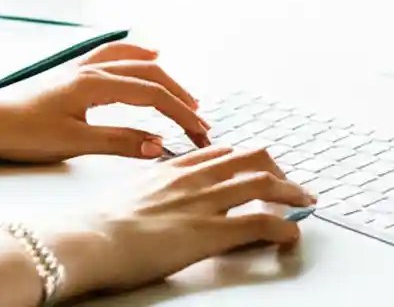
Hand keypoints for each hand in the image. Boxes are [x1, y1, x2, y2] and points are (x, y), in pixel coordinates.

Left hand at [0, 42, 210, 162]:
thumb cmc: (18, 133)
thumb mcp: (72, 142)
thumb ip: (119, 141)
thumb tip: (159, 144)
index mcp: (95, 84)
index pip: (152, 95)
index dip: (181, 113)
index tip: (201, 131)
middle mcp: (91, 69)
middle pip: (150, 74)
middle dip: (180, 96)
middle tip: (200, 120)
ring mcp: (80, 68)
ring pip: (135, 62)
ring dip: (163, 76)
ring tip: (184, 93)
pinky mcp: (70, 74)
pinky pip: (114, 55)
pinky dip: (137, 55)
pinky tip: (146, 53)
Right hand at [48, 146, 316, 299]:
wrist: (87, 239)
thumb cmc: (96, 225)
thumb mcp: (128, 195)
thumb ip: (151, 191)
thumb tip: (156, 201)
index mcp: (173, 168)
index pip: (221, 153)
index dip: (246, 159)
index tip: (259, 165)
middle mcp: (194, 178)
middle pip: (250, 159)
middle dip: (277, 169)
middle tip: (291, 184)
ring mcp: (205, 202)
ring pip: (263, 185)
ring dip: (292, 194)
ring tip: (307, 203)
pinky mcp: (210, 231)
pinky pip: (259, 223)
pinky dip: (283, 227)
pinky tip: (292, 234)